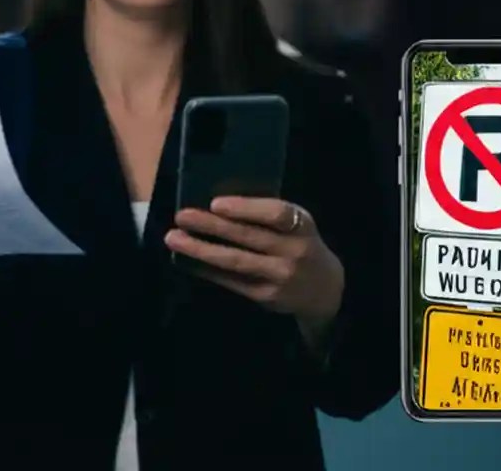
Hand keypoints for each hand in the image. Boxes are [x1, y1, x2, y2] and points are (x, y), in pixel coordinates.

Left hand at [165, 197, 343, 330]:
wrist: (326, 289)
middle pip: (249, 237)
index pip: (276, 214)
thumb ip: (269, 215)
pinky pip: (231, 281)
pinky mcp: (266, 296)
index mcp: (302, 225)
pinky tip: (188, 261)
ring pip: (236, 261)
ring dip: (201, 249)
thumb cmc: (301, 245)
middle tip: (182, 216)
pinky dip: (207, 270)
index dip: (245, 208)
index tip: (216, 203)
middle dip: (211, 226)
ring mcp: (280, 276)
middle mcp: (294, 251)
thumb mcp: (298, 224)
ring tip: (174, 238)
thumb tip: (217, 204)